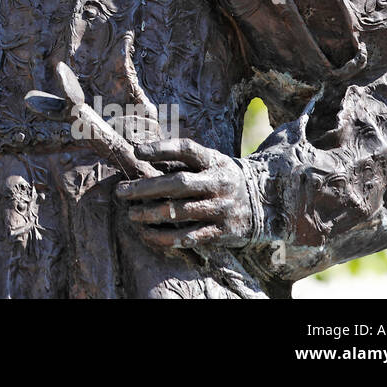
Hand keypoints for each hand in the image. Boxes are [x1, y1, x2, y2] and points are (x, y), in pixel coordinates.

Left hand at [115, 138, 253, 248]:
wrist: (264, 202)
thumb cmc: (221, 177)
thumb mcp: (210, 161)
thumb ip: (181, 161)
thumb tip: (139, 153)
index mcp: (213, 160)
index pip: (186, 149)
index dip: (161, 149)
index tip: (136, 151)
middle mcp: (218, 183)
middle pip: (178, 183)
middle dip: (146, 188)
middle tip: (121, 191)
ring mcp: (221, 208)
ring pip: (181, 212)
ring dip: (151, 214)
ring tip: (131, 214)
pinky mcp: (223, 231)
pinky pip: (191, 236)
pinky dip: (167, 237)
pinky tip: (148, 235)